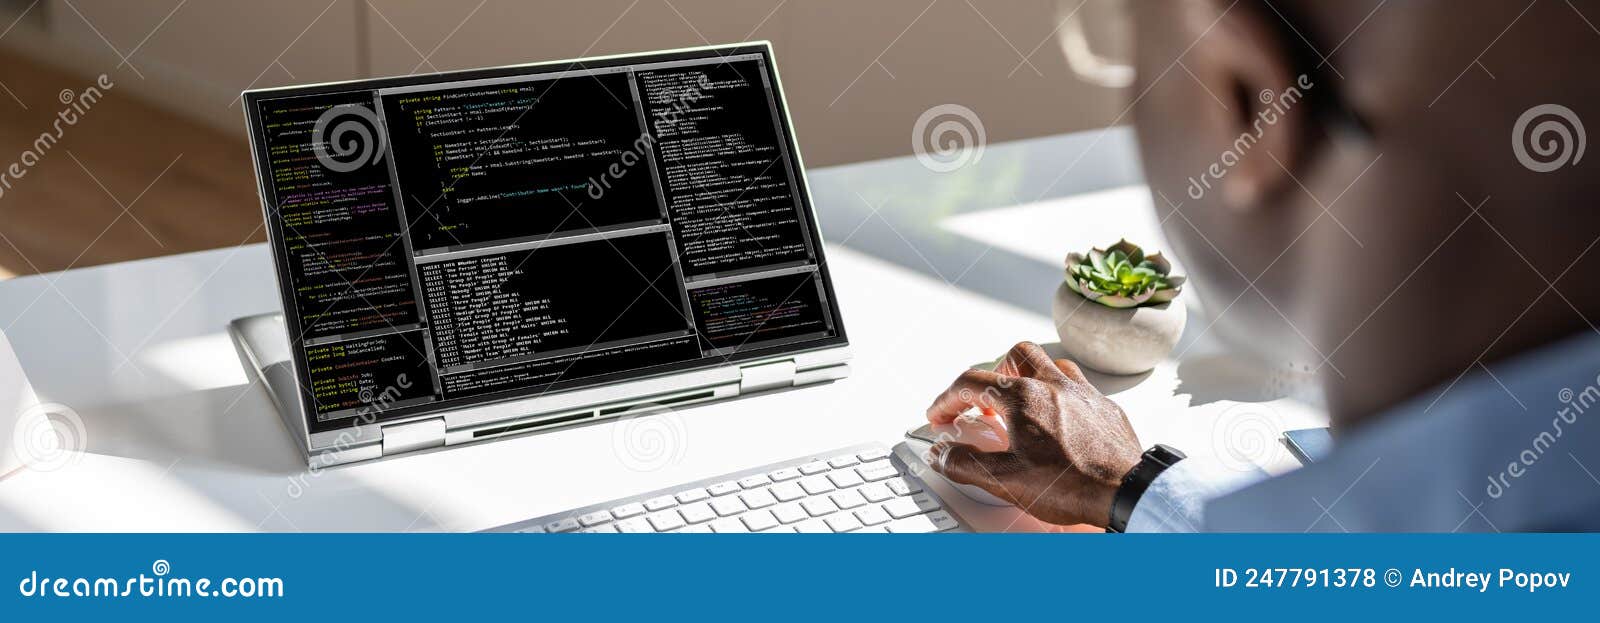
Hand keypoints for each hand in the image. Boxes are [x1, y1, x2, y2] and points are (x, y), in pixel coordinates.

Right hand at [925, 341, 1142, 526]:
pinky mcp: (1104, 406)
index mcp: (1024, 397)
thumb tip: (942, 454)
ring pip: (1049, 363)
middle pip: (1014, 356)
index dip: (947, 399)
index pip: (971, 383)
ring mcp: (1083, 393)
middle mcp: (1054, 386)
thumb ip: (966, 464)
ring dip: (1027, 376)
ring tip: (1019, 403)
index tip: (940, 415)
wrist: (1126, 491)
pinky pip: (1076, 384)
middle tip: (983, 403)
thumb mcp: (1006, 480)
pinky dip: (1058, 394)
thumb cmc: (1074, 484)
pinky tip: (1056, 418)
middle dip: (992, 374)